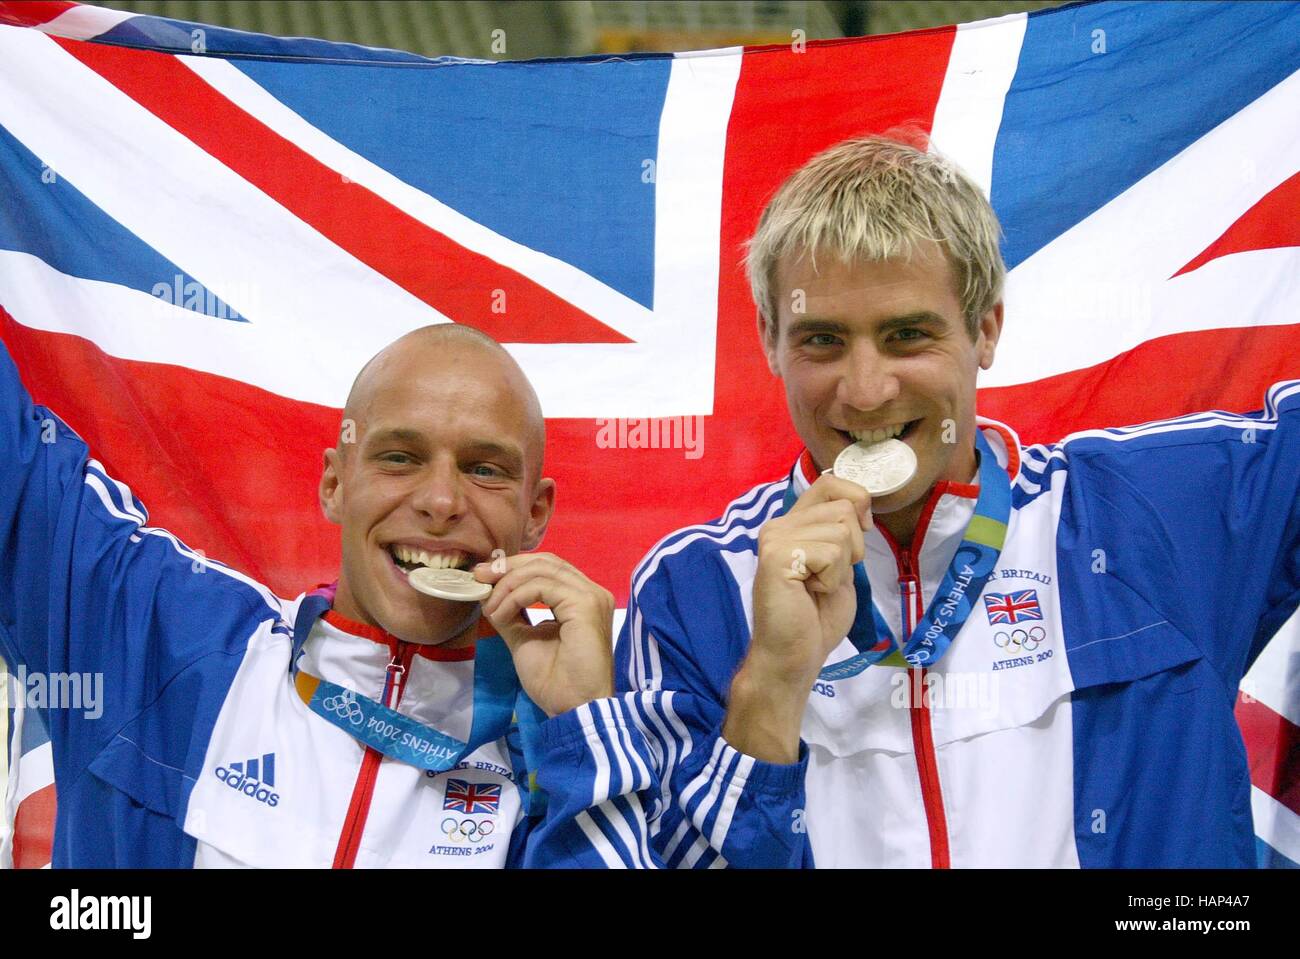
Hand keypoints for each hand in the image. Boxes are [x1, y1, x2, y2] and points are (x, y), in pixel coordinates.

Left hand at [474, 553, 615, 717]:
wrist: (573, 708)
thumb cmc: (555, 681)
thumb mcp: (524, 639)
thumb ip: (512, 613)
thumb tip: (487, 592)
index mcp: (580, 598)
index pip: (547, 567)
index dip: (514, 566)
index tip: (483, 576)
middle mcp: (590, 591)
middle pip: (545, 561)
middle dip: (508, 567)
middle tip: (480, 577)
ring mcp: (591, 596)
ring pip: (542, 570)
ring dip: (508, 585)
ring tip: (490, 607)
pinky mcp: (585, 604)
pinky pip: (542, 587)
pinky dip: (515, 596)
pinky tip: (501, 614)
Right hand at [724, 474, 870, 761]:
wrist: (793, 657)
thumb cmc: (816, 619)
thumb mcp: (840, 565)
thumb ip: (843, 533)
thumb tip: (860, 503)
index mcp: (792, 523)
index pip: (830, 482)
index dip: (856, 501)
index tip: (861, 532)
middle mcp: (778, 524)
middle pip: (844, 507)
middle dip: (854, 547)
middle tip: (829, 577)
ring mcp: (775, 538)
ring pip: (841, 530)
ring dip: (842, 566)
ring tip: (818, 587)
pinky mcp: (777, 556)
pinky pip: (830, 552)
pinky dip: (833, 578)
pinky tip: (811, 593)